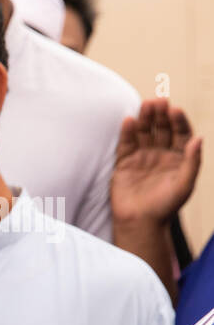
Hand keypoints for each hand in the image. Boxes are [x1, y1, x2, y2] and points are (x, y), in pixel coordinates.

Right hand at [111, 98, 202, 223]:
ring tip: (145, 105)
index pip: (181, 133)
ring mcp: (142, 157)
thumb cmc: (165, 206)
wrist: (140, 222)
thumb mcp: (185, 185)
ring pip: (144, 132)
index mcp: (179, 157)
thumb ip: (193, 162)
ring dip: (144, 118)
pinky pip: (126, 144)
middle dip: (160, 115)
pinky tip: (129, 121)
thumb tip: (199, 139)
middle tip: (158, 102)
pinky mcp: (125, 162)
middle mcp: (161, 153)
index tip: (174, 110)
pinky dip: (127, 132)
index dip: (178, 121)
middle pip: (162, 128)